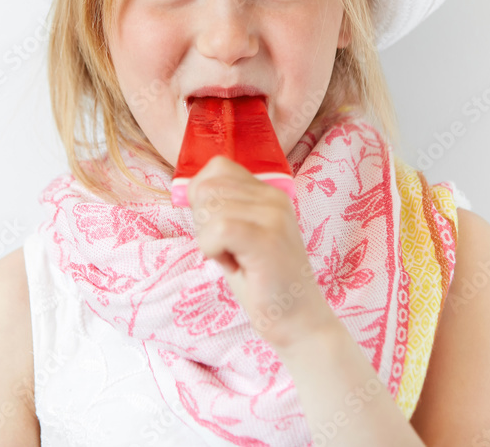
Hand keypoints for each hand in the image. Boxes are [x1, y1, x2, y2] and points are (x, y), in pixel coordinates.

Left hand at [187, 155, 336, 351]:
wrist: (299, 322)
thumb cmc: (264, 284)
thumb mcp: (242, 237)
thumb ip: (224, 209)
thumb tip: (190, 191)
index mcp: (268, 193)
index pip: (217, 167)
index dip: (201, 196)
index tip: (216, 229)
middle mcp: (274, 197)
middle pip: (207, 187)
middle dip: (202, 222)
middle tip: (227, 250)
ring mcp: (273, 215)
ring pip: (209, 207)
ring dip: (208, 240)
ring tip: (235, 259)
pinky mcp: (267, 238)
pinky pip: (218, 228)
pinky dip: (212, 250)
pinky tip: (233, 266)